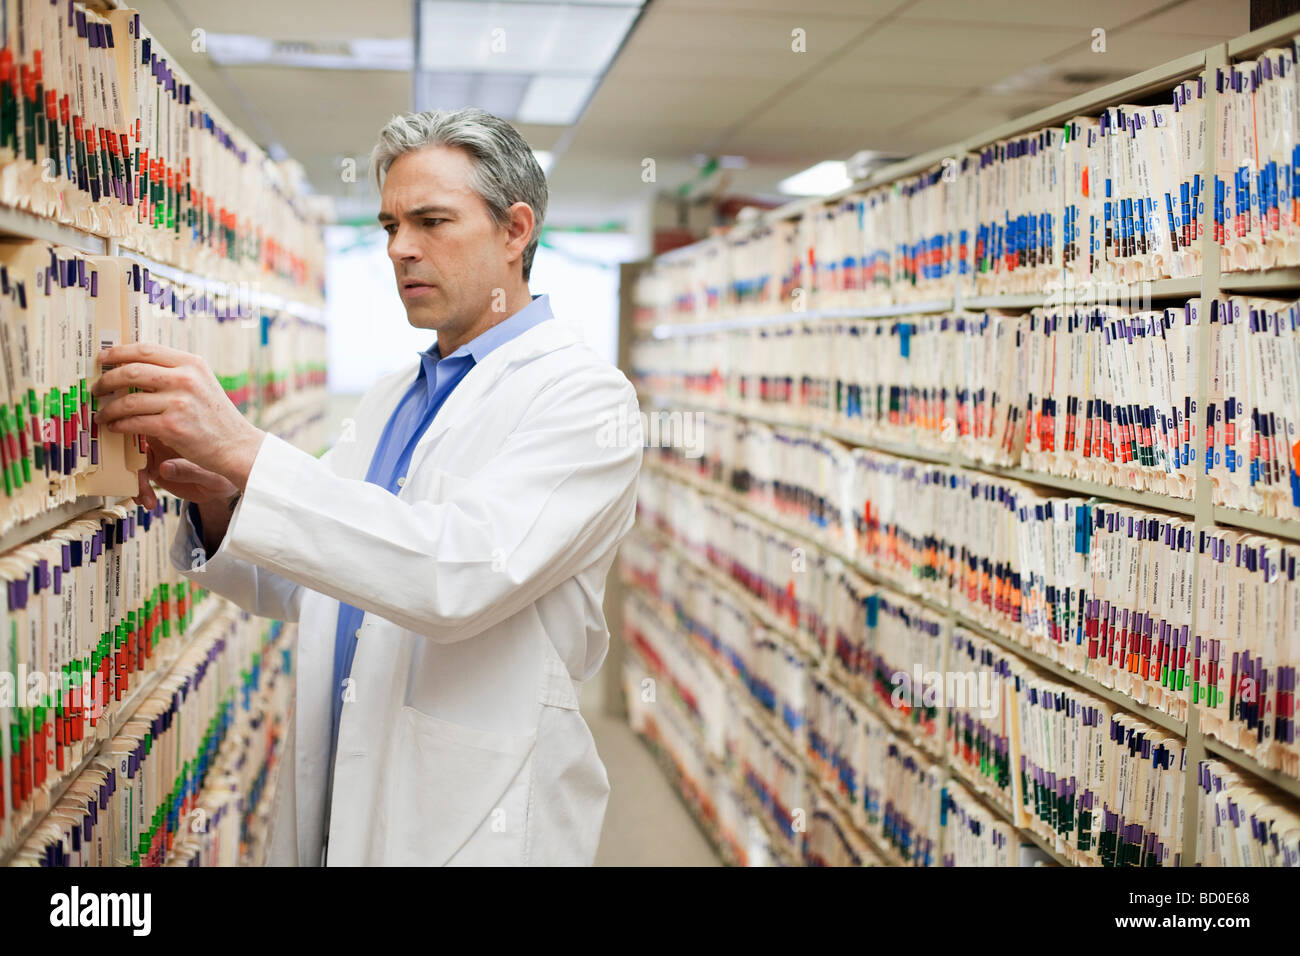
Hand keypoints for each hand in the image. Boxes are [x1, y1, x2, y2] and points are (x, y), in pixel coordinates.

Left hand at [91, 342, 266, 491]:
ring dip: (108, 408)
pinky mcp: (173, 427)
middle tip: (97, 388)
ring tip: (103, 414)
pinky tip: (115, 427)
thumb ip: (174, 372)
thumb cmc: (215, 416)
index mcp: (191, 363)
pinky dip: (118, 425)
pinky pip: (133, 422)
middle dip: (107, 380)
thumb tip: (134, 365)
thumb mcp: (201, 383)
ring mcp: (179, 403)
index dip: (118, 352)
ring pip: (128, 400)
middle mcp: (186, 379)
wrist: (236, 445)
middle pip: (131, 371)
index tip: (102, 357)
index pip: (146, 349)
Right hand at [133, 436, 240, 510]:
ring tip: (146, 499)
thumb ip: (188, 470)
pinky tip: (146, 501)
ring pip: (133, 461)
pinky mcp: (155, 468)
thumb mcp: (210, 475)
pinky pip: (139, 475)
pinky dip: (138, 489)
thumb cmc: (222, 473)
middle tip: (137, 484)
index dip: (131, 438)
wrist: (225, 486)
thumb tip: (163, 468)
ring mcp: (157, 453)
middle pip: (133, 443)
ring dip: (135, 481)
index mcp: (177, 429)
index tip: (127, 457)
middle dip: (129, 464)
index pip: (148, 425)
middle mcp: (163, 438)